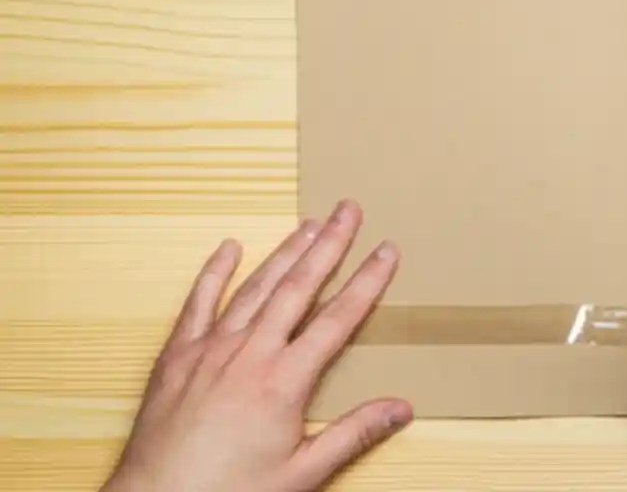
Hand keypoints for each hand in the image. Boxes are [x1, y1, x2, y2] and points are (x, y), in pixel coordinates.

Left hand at [103, 200, 411, 491]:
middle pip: (299, 286)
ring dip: (285, 251)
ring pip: (255, 287)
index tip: (386, 251)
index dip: (367, 281)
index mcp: (285, 380)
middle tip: (349, 209)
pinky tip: (229, 247)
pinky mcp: (176, 356)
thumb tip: (402, 408)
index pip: (338, 318)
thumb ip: (354, 433)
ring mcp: (210, 349)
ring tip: (309, 222)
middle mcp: (249, 353)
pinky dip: (214, 272)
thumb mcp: (304, 472)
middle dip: (329, 244)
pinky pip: (198, 303)